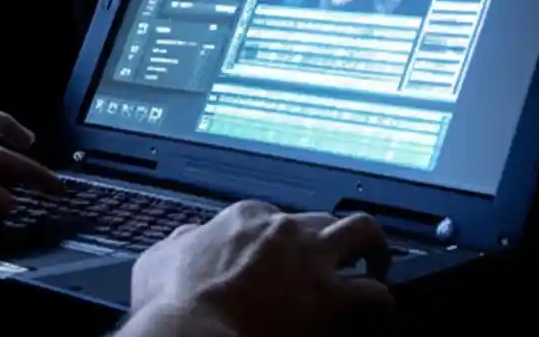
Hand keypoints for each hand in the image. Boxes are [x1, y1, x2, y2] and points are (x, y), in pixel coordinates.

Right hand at [120, 201, 393, 336]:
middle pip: (321, 219)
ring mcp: (310, 259)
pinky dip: (380, 304)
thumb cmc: (171, 304)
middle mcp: (282, 228)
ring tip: (376, 265)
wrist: (193, 334)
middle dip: (330, 236)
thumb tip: (186, 240)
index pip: (272, 215)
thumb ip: (179, 244)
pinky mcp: (331, 297)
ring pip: (363, 232)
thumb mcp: (158, 261)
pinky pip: (375, 294)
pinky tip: (377, 315)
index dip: (278, 238)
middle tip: (335, 256)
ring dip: (373, 248)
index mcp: (242, 218)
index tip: (279, 257)